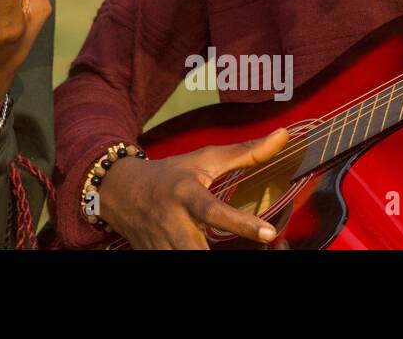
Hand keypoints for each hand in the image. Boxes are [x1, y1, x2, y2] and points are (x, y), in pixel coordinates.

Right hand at [97, 128, 290, 248]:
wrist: (118, 190)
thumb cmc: (169, 174)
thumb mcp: (204, 160)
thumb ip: (245, 152)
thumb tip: (283, 136)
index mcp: (185, 194)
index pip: (213, 211)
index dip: (241, 223)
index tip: (269, 232)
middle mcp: (172, 222)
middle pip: (196, 251)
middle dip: (214, 257)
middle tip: (256, 254)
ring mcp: (161, 244)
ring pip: (186, 261)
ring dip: (209, 262)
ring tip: (239, 256)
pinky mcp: (154, 257)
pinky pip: (176, 267)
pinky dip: (193, 264)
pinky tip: (209, 253)